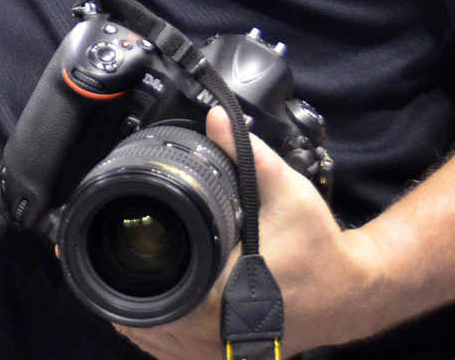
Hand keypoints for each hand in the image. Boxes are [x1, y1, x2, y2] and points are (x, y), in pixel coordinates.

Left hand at [114, 108, 375, 359]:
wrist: (352, 290)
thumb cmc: (320, 245)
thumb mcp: (287, 192)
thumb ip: (248, 154)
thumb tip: (215, 119)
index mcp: (225, 294)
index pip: (159, 300)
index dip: (127, 284)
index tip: (108, 258)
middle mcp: (223, 330)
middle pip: (153, 327)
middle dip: (126, 299)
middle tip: (102, 266)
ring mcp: (228, 349)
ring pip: (166, 347)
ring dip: (142, 323)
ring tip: (119, 290)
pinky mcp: (235, 355)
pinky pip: (185, 356)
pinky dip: (165, 341)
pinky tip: (151, 321)